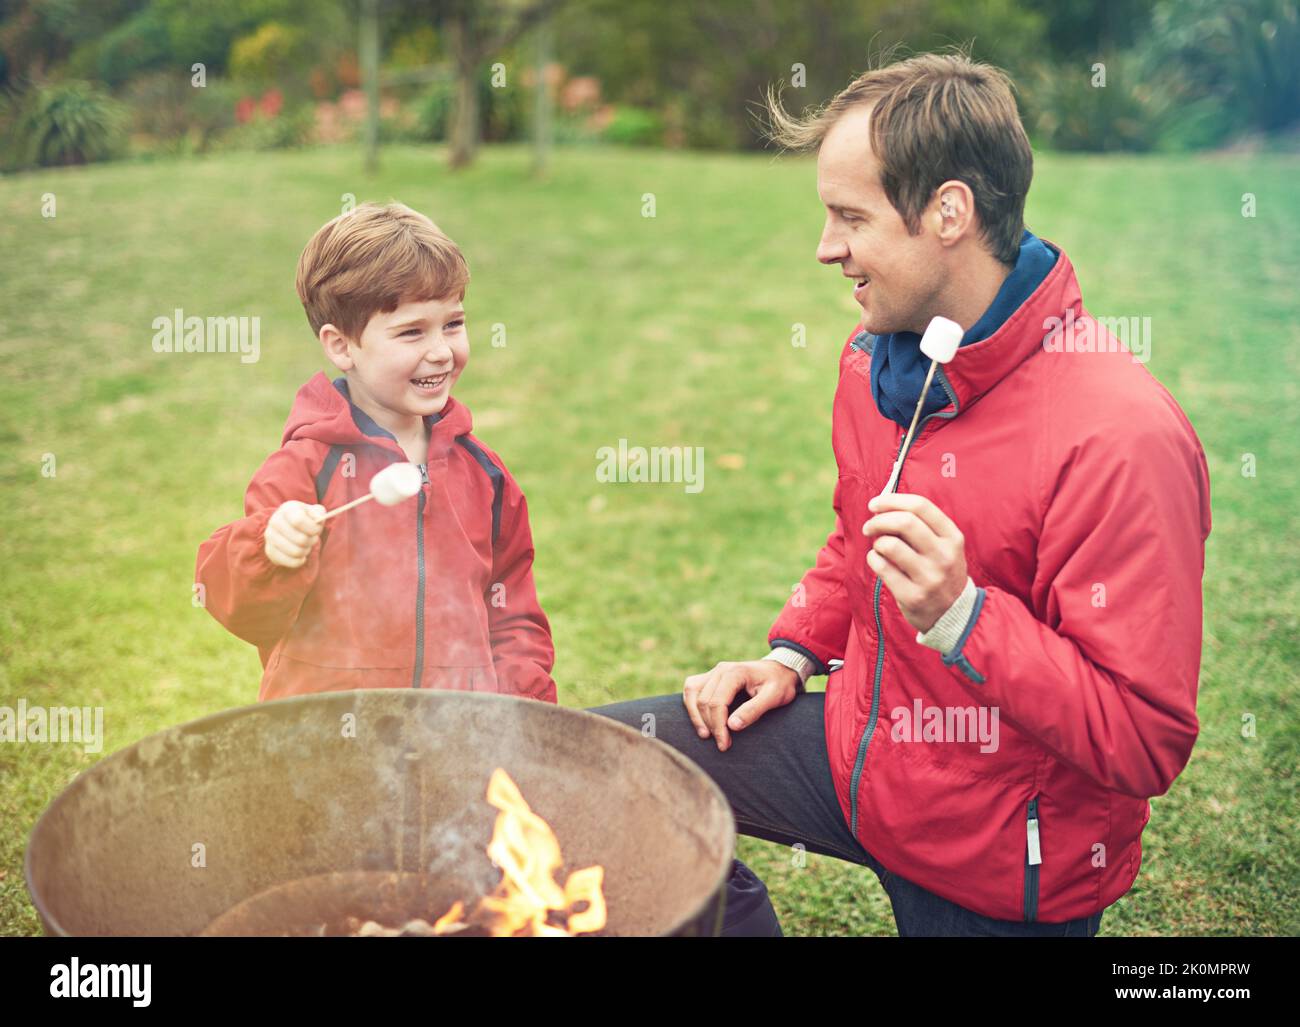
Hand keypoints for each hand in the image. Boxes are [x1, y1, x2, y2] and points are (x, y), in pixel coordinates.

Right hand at [264, 500, 325, 568]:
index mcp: (287, 509)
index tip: (317, 530)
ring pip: (296, 552)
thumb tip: (318, 519)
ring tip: (306, 545)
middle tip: (313, 538)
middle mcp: (275, 521)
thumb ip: (319, 512)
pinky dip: (300, 560)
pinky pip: (291, 562)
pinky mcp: (270, 551)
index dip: (313, 528)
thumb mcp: (314, 512)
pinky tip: (301, 555)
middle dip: (312, 541)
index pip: (299, 521)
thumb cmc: (306, 519)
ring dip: (306, 550)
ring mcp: (270, 537)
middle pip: (300, 539)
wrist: (290, 526)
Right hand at [683, 660, 799, 751]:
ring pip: (692, 693)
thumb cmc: (779, 684)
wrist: (780, 670)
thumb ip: (753, 710)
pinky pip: (692, 688)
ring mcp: (714, 672)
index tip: (725, 744)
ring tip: (705, 735)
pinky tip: (699, 719)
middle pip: (704, 701)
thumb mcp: (774, 697)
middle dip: (710, 726)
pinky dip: (691, 704)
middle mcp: (720, 670)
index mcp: (735, 673)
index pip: (717, 703)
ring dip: (696, 716)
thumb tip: (732, 726)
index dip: (718, 726)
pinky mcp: (711, 676)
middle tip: (723, 744)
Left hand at [862, 492, 966, 632]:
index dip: (892, 500)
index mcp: (952, 537)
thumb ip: (922, 525)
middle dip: (878, 520)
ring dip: (876, 542)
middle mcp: (944, 556)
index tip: (875, 504)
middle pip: (904, 522)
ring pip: (890, 545)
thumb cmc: (941, 570)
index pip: (920, 506)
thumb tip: (883, 504)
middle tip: (869, 527)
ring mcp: (929, 577)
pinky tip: (878, 561)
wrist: (955, 614)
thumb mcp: (945, 545)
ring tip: (878, 548)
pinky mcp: (912, 596)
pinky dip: (873, 559)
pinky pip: (882, 567)